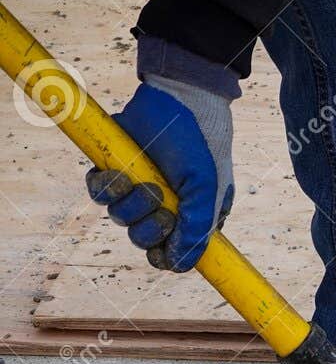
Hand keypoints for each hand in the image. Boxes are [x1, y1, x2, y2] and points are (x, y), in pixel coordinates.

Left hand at [85, 78, 233, 271]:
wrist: (179, 100)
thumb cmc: (202, 146)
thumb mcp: (209, 190)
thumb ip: (198, 229)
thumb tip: (180, 264)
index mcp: (190, 217)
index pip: (172, 254)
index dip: (165, 257)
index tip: (163, 251)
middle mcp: (162, 207)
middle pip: (143, 241)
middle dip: (149, 229)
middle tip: (163, 206)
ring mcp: (136, 189)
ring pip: (120, 219)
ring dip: (130, 206)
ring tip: (146, 183)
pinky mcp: (114, 169)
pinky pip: (98, 193)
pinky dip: (107, 187)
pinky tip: (121, 172)